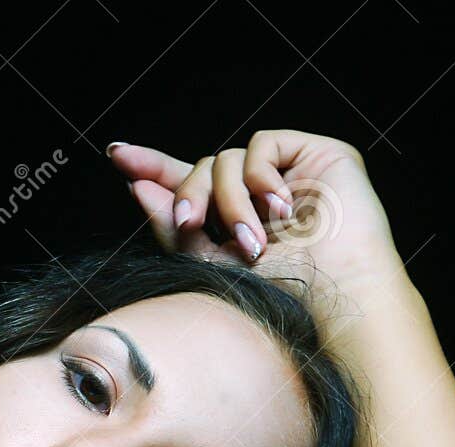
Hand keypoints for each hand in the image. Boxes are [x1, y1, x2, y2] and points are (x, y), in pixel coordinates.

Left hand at [108, 130, 404, 305]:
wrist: (337, 294)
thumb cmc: (283, 291)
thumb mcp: (212, 262)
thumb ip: (175, 227)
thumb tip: (136, 188)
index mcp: (235, 217)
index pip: (188, 183)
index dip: (153, 168)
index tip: (116, 155)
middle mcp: (259, 191)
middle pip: (201, 168)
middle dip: (188, 195)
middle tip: (189, 226)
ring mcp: (287, 170)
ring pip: (225, 159)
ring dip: (229, 201)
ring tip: (252, 241)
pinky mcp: (314, 152)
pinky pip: (261, 145)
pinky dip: (259, 177)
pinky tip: (279, 209)